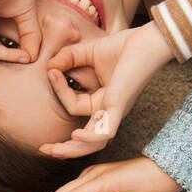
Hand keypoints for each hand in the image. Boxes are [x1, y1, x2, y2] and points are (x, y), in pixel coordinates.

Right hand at [44, 21, 174, 156]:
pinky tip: (75, 136)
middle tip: (43, 149)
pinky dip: (91, 137)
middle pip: (85, 139)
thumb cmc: (123, 47)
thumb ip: (67, 58)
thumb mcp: (86, 53)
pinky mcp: (119, 106)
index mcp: (102, 102)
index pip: (73, 105)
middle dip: (64, 148)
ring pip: (94, 142)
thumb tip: (49, 66)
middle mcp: (108, 111)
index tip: (51, 70)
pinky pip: (106, 130)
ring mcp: (114, 111)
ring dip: (73, 150)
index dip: (59, 89)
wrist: (147, 40)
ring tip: (53, 151)